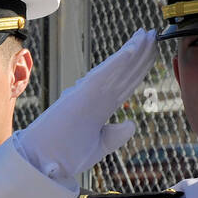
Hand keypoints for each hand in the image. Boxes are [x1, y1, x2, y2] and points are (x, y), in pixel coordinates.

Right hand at [13, 28, 156, 188]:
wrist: (44, 164)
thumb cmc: (66, 156)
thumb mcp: (100, 146)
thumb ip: (117, 135)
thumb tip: (132, 123)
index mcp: (100, 108)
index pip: (125, 84)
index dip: (140, 68)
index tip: (152, 53)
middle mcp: (96, 97)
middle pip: (124, 71)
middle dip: (140, 53)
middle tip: (152, 34)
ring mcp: (89, 94)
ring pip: (116, 68)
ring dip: (133, 50)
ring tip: (148, 34)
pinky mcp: (82, 95)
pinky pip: (103, 75)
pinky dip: (118, 61)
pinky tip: (133, 49)